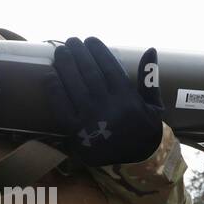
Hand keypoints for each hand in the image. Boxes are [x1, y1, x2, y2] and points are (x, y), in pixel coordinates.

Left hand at [44, 37, 163, 165]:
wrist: (136, 163)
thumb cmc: (144, 130)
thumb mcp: (153, 105)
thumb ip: (149, 78)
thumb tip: (150, 49)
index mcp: (127, 98)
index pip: (109, 67)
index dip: (98, 51)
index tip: (90, 40)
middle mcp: (108, 107)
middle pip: (89, 73)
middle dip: (79, 54)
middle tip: (71, 41)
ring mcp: (91, 120)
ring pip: (74, 86)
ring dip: (65, 65)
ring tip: (61, 51)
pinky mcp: (76, 132)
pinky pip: (61, 107)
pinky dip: (55, 90)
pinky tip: (50, 75)